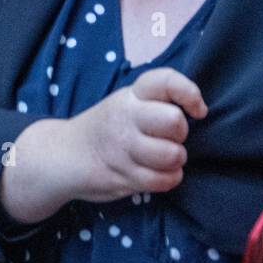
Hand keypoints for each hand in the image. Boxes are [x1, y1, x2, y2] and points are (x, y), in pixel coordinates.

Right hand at [0, 67, 205, 224]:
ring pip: (171, 155)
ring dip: (176, 160)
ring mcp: (121, 147)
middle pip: (173, 121)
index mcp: (132, 95)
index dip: (189, 93)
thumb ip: (158, 101)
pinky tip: (161, 174)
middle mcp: (126, 117)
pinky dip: (168, 179)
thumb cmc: (109, 126)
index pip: (165, 81)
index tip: (198, 110)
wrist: (63, 155)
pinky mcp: (120, 175)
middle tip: (171, 137)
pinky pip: (161, 180)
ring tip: (167, 157)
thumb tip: (199, 109)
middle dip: (180, 133)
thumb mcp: (128, 102)